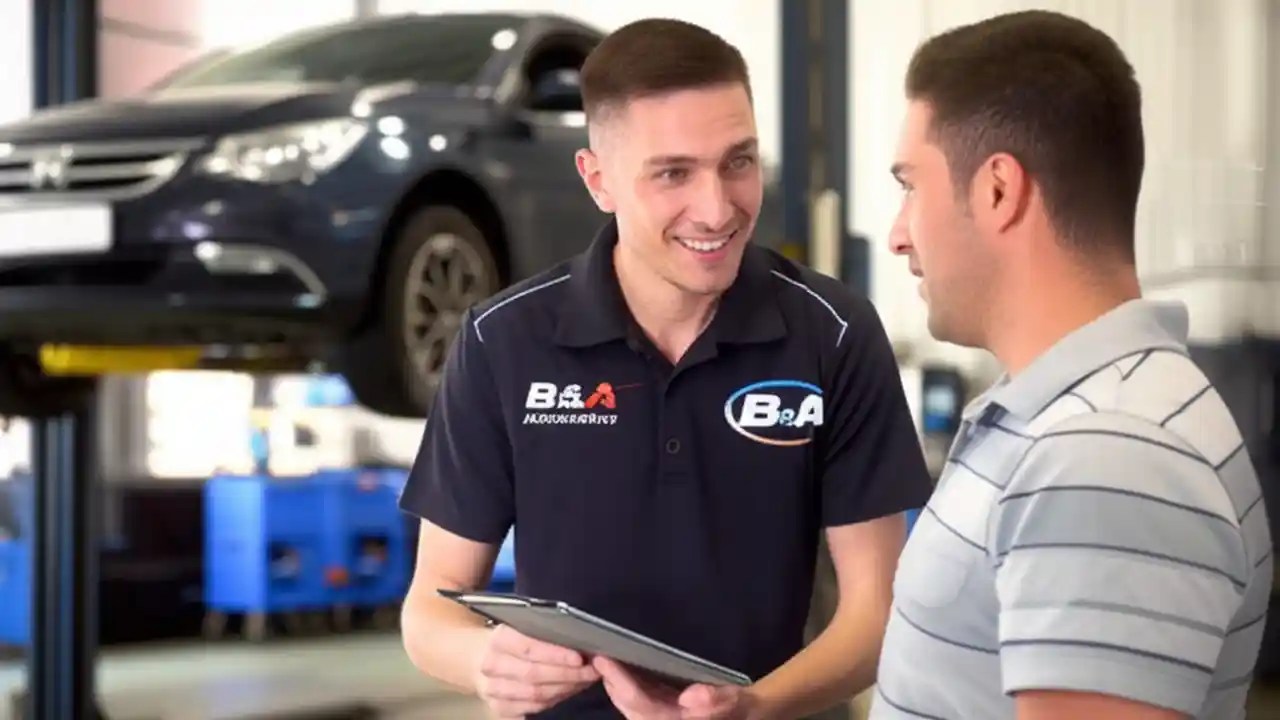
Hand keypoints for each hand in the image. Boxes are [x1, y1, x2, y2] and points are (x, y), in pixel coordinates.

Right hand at [473, 624, 601, 717]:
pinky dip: (554, 701)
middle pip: (534, 674)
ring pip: (535, 694)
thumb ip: (548, 632)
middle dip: (567, 674)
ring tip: (584, 680)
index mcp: (499, 638)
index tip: (580, 658)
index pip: (529, 648)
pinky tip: (568, 691)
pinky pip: (532, 708)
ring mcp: (493, 688)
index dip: (556, 655)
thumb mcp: (525, 627)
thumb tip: (582, 640)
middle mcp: (491, 664)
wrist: (483, 656)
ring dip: (565, 688)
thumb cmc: (515, 639)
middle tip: (591, 671)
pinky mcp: (498, 707)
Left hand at [593, 656, 754, 718]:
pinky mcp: (663, 714)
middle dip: (611, 684)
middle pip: (628, 707)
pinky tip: (617, 673)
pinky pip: (637, 705)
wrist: (748, 714)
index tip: (603, 660)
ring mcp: (662, 719)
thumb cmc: (740, 708)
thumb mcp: (734, 702)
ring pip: (629, 707)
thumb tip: (690, 698)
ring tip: (602, 661)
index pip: (641, 705)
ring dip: (614, 686)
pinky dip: (624, 689)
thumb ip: (715, 701)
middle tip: (596, 655)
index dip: (621, 683)